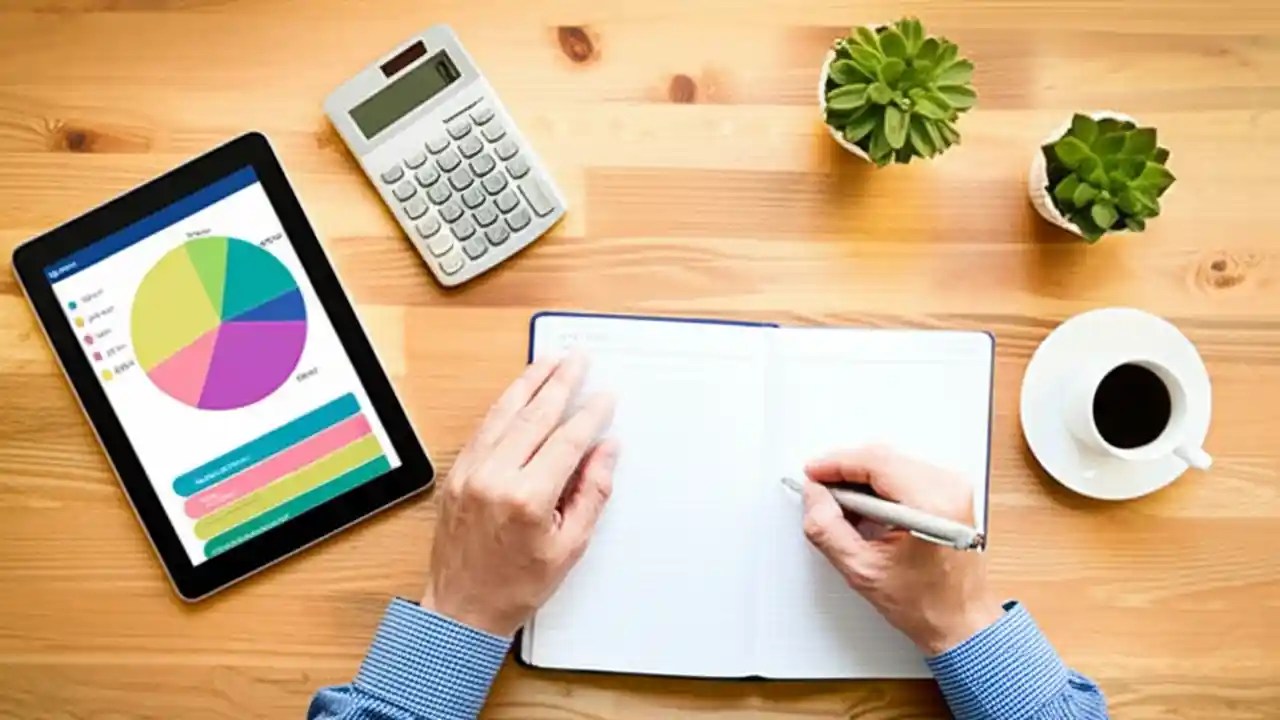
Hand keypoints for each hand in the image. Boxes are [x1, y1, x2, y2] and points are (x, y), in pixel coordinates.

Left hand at [422, 353, 617, 636]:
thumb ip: (592, 493)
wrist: (461, 610)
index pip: (567, 441)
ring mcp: (470, 473)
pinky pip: (483, 429)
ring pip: (503, 414)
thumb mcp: (570, 547)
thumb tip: (605, 450)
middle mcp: (494, 478)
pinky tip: (518, 392)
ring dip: (529, 384)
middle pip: (534, 417)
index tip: (604, 397)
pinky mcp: (455, 474)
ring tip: (549, 362)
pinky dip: (503, 406)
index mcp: (527, 499)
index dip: (590, 415)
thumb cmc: (516, 586)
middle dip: (560, 384)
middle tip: (578, 360)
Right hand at [800, 445, 1002, 654]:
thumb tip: (814, 496)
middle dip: (846, 471)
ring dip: (861, 479)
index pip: (875, 461)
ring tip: (844, 509)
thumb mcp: (862, 570)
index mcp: (932, 504)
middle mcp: (949, 487)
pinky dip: (879, 485)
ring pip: (892, 462)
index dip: (836, 464)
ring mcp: (953, 487)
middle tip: (823, 495)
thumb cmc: (927, 604)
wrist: (962, 621)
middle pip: (883, 457)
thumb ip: (827, 529)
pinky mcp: (950, 492)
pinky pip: (905, 472)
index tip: (813, 473)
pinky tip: (867, 510)